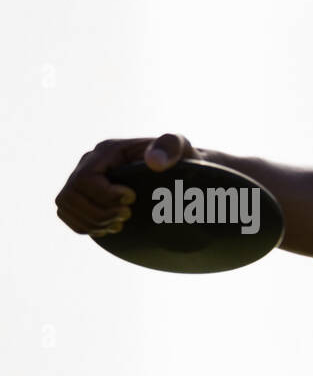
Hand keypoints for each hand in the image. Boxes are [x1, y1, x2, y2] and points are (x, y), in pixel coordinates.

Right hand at [55, 132, 201, 236]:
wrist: (181, 175)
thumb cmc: (181, 161)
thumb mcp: (182, 149)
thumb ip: (171, 147)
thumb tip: (154, 162)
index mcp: (107, 151)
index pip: (85, 178)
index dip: (105, 195)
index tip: (132, 200)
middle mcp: (90, 163)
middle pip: (70, 194)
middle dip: (99, 212)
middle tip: (128, 216)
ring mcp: (84, 180)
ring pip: (66, 206)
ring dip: (93, 221)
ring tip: (121, 222)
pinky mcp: (84, 197)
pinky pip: (68, 215)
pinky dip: (86, 227)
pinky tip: (110, 227)